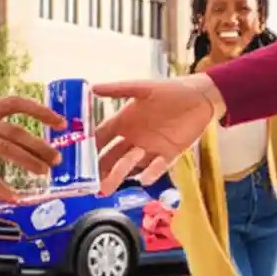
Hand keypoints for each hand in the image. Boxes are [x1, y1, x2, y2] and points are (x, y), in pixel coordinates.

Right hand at [0, 96, 65, 201]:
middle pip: (18, 131)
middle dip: (40, 145)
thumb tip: (12, 134)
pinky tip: (13, 196)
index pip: (19, 103)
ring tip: (43, 171)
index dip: (42, 112)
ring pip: (7, 148)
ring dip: (28, 161)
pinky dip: (1, 186)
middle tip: (56, 158)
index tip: (60, 122)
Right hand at [92, 75, 223, 194]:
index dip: (89, 147)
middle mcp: (134, 138)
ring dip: (118, 176)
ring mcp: (150, 149)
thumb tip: (93, 87)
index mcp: (125, 122)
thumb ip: (119, 90)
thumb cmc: (171, 90)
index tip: (75, 158)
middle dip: (100, 170)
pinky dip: (150, 173)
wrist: (201, 97)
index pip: (101, 138)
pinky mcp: (168, 155)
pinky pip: (156, 168)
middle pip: (112, 157)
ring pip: (129, 166)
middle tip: (88, 182)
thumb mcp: (143, 88)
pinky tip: (143, 178)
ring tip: (106, 188)